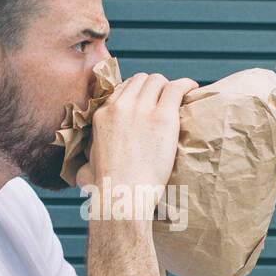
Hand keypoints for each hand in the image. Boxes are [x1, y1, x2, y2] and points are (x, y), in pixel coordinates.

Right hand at [82, 73, 196, 217]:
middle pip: (141, 80)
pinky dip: (186, 85)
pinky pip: (176, 88)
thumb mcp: (89, 168)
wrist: (123, 195)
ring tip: (178, 96)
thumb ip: (88, 161)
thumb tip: (83, 171)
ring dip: (168, 86)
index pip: (123, 88)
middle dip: (153, 86)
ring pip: (157, 80)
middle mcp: (120, 107)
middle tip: (164, 99)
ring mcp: (141, 110)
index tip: (147, 101)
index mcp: (103, 115)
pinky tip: (192, 89)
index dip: (137, 92)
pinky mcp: (162, 117)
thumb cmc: (109, 190)